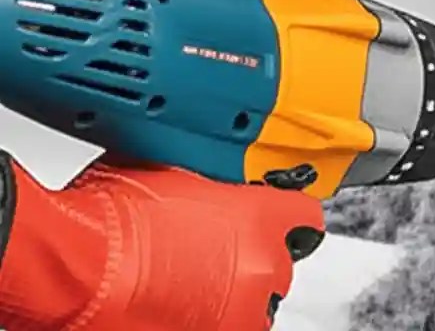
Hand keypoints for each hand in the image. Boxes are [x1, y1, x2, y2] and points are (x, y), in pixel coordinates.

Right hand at [0, 152, 324, 330]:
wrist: (75, 265)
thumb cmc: (112, 216)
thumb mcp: (172, 173)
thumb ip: (209, 183)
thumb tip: (209, 181)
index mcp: (262, 218)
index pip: (304, 214)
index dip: (285, 214)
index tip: (276, 215)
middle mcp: (262, 267)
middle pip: (278, 262)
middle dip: (252, 256)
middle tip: (210, 249)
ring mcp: (239, 312)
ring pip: (255, 303)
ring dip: (231, 292)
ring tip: (185, 280)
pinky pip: (223, 327)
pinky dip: (203, 318)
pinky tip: (170, 302)